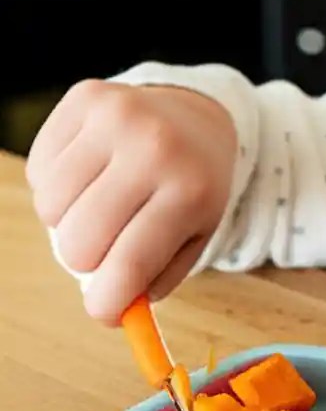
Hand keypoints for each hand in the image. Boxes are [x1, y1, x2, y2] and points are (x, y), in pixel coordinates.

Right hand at [25, 80, 236, 323]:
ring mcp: (117, 118)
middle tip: (106, 249)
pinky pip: (40, 169)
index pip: (129, 263)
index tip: (102, 312)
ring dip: (68, 221)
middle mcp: (154, 150)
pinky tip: (91, 174)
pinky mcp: (86, 98)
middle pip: (80, 242)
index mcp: (190, 192)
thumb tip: (111, 311)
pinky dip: (57, 185)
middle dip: (87, 261)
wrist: (199, 116)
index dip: (106, 302)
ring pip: (51, 209)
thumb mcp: (195, 235)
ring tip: (103, 205)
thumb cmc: (193, 187)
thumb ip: (156, 279)